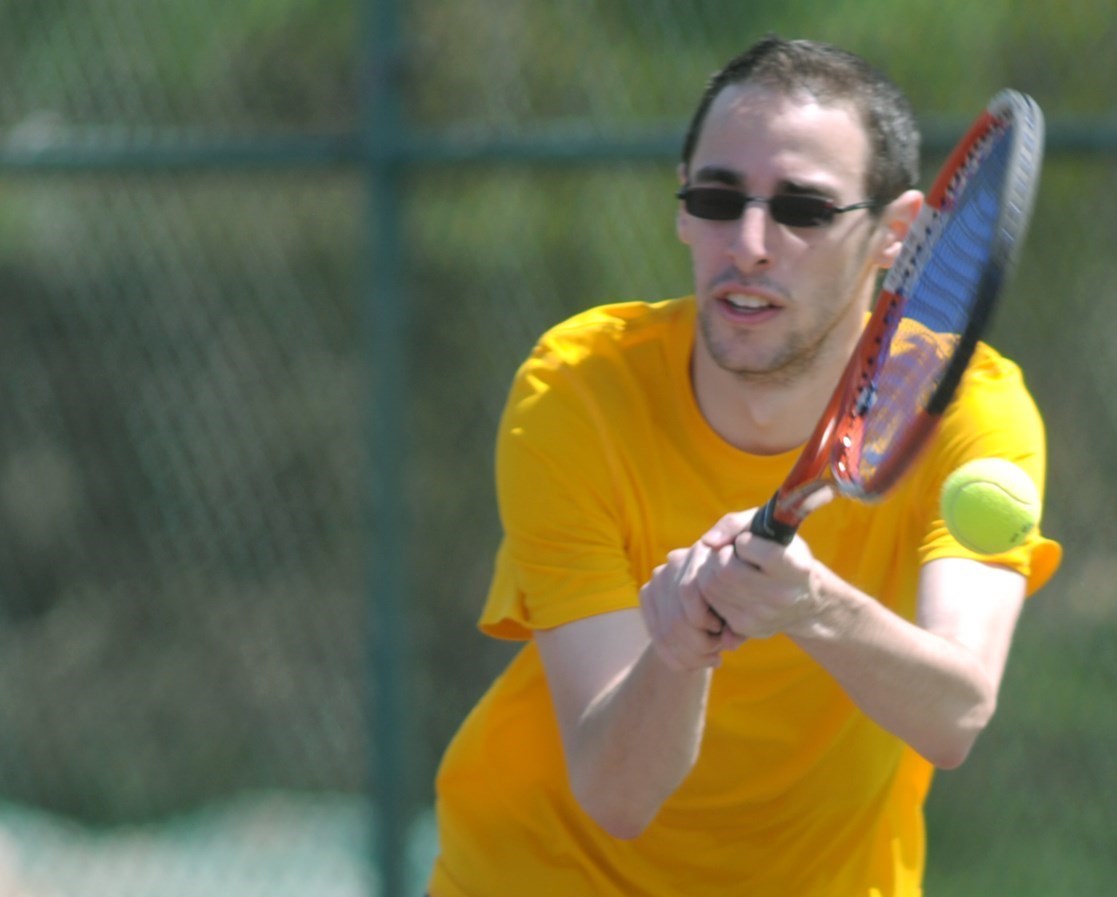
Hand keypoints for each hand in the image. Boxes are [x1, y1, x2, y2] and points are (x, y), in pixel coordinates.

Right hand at [639, 542, 746, 670]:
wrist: (716, 601)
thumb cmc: (738, 606)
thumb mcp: (744, 614)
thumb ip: (740, 627)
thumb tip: (730, 643)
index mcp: (704, 554)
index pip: (688, 592)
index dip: (706, 622)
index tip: (722, 632)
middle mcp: (676, 561)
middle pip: (676, 616)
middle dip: (698, 645)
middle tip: (717, 654)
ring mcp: (658, 577)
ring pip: (666, 631)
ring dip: (689, 656)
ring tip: (709, 660)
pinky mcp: (647, 593)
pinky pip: (656, 635)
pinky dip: (674, 658)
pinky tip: (693, 663)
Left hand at [696, 512, 821, 638]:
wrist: (804, 600)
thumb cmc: (783, 553)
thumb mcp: (770, 527)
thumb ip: (736, 523)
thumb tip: (707, 542)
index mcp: (795, 567)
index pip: (748, 548)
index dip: (742, 540)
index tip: (749, 541)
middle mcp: (782, 595)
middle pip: (724, 569)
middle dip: (720, 554)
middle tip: (731, 552)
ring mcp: (764, 615)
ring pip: (711, 585)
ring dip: (712, 569)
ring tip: (729, 565)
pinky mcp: (747, 627)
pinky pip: (710, 601)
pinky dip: (712, 587)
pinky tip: (729, 583)